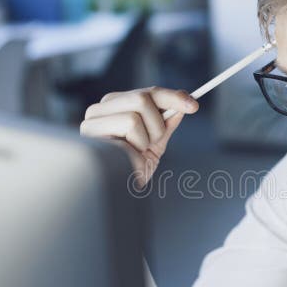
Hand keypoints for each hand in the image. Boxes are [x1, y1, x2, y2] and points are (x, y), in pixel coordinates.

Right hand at [79, 87, 198, 187]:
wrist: (118, 193)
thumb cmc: (132, 168)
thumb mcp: (155, 141)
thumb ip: (167, 121)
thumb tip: (184, 101)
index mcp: (114, 108)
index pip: (147, 93)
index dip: (172, 97)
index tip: (194, 105)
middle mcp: (100, 109)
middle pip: (143, 96)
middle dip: (158, 122)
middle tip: (155, 142)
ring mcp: (93, 119)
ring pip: (137, 110)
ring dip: (147, 136)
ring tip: (136, 152)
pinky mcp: (91, 130)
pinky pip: (130, 124)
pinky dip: (137, 143)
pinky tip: (126, 156)